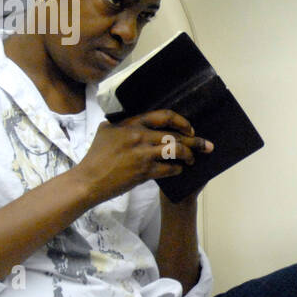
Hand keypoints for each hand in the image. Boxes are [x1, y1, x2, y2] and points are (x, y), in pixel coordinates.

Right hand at [73, 110, 212, 203]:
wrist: (88, 180)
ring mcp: (142, 154)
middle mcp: (138, 136)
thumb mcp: (107, 131)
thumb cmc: (96, 156)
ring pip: (176, 151)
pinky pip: (169, 169)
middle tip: (208, 146)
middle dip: (195, 142)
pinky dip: (177, 169)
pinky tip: (180, 170)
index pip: (164, 116)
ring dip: (189, 156)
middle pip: (175, 135)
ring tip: (193, 160)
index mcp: (131, 123)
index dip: (182, 122)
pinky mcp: (144, 172)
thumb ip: (124, 124)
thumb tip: (138, 121)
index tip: (190, 129)